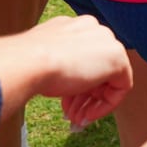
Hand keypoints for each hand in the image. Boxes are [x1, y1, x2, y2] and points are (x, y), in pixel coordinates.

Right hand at [0, 16, 132, 130]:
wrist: (28, 61)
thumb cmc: (26, 63)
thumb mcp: (42, 60)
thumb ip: (56, 64)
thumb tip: (58, 80)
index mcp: (74, 26)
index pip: (82, 57)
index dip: (74, 85)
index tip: (64, 103)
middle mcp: (93, 29)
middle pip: (95, 69)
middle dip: (83, 96)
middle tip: (71, 115)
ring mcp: (108, 41)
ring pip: (107, 79)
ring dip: (91, 103)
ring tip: (75, 120)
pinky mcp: (119, 59)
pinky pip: (120, 87)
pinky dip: (105, 105)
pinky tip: (87, 116)